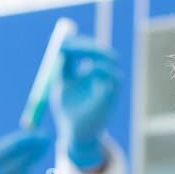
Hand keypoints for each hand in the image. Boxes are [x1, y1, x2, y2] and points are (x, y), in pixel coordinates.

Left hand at [50, 36, 119, 170]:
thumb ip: (62, 66)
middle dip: (85, 44)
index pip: (90, 47)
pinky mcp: (111, 96)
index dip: (77, 42)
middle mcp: (103, 75)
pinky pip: (114, 78)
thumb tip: (60, 46)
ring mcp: (109, 85)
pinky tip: (90, 68)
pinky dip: (103, 69)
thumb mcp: (60, 83)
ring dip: (95, 52)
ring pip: (112, 60)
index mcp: (91, 69)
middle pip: (101, 49)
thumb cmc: (67, 108)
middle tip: (68, 45)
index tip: (62, 41)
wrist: (73, 132)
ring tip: (77, 54)